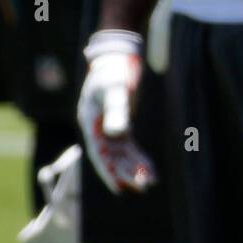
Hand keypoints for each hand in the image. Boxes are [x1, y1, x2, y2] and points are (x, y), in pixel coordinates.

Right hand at [76, 31, 156, 194]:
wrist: (118, 53)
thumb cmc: (114, 69)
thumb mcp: (116, 89)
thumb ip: (116, 111)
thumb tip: (116, 134)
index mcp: (91, 122)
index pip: (99, 153)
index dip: (109, 172)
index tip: (119, 188)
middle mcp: (98, 128)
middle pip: (111, 157)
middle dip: (127, 173)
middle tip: (144, 186)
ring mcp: (109, 126)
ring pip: (121, 154)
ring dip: (134, 167)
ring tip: (150, 181)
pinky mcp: (121, 122)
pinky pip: (128, 145)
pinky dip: (138, 156)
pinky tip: (150, 168)